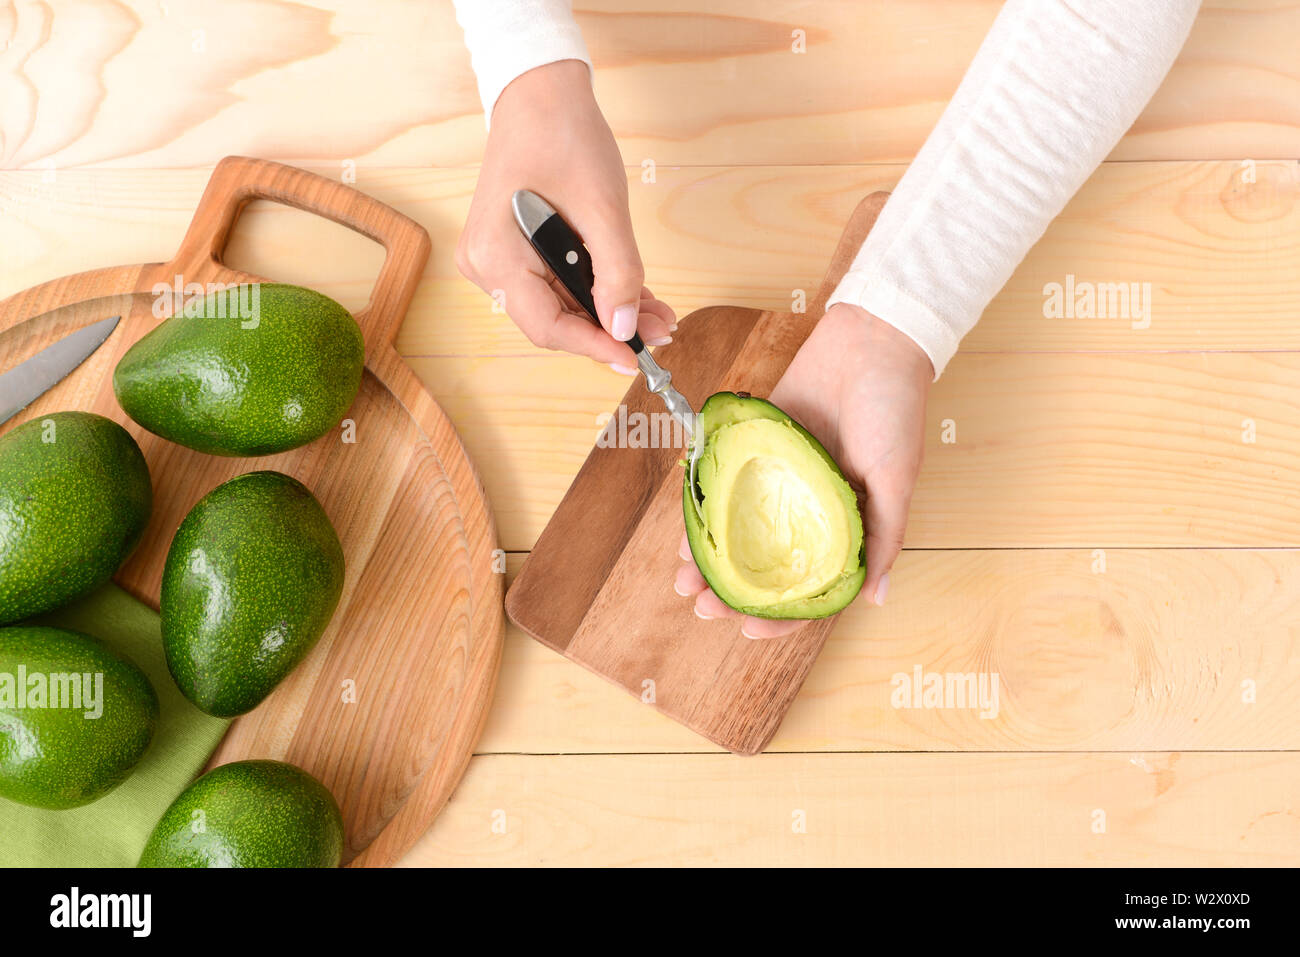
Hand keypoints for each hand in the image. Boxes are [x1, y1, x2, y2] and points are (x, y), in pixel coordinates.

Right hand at [456, 59, 675, 369]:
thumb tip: (625, 328)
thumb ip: (617, 273)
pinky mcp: (515, 252)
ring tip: (657, 315)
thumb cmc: (562, 135)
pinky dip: (595, 292)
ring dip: (608, 313)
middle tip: (660, 332)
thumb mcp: (602, 208)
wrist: (541, 94)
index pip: (547, 326)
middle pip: (554, 320)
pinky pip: (557, 285)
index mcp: (494, 255)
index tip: (635, 356)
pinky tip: (635, 297)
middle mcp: (486, 265)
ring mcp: (497, 260)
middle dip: (609, 329)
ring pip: (560, 306)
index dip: (594, 346)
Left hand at [675, 302, 932, 636]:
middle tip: (701, 606)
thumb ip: (884, 537)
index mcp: (844, 525)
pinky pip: (723, 485)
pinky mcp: (755, 448)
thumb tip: (874, 598)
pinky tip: (683, 529)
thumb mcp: (897, 479)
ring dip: (710, 558)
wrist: (869, 339)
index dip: (781, 616)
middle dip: (732, 591)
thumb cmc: (894, 409)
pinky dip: (703, 509)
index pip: (808, 586)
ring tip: (683, 579)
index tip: (748, 629)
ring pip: (737, 532)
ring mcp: (778, 480)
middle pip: (764, 565)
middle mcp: (807, 509)